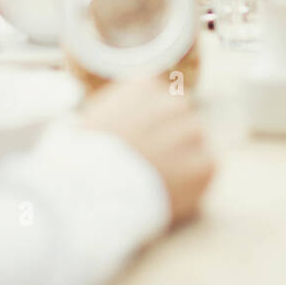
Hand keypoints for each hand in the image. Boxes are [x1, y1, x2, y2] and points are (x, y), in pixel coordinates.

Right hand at [79, 78, 214, 226]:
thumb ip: (116, 109)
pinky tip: (168, 191)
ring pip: (196, 141)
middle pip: (181, 116)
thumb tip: (124, 116)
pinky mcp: (206, 165)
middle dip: (168, 136)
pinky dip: (193, 182)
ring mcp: (192, 133)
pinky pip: (206, 168)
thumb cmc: (79, 163)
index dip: (148, 121)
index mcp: (143, 86)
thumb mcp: (86, 120)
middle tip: (146, 161)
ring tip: (154, 179)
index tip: (134, 139)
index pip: (160, 95)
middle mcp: (173, 103)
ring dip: (182, 158)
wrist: (87, 198)